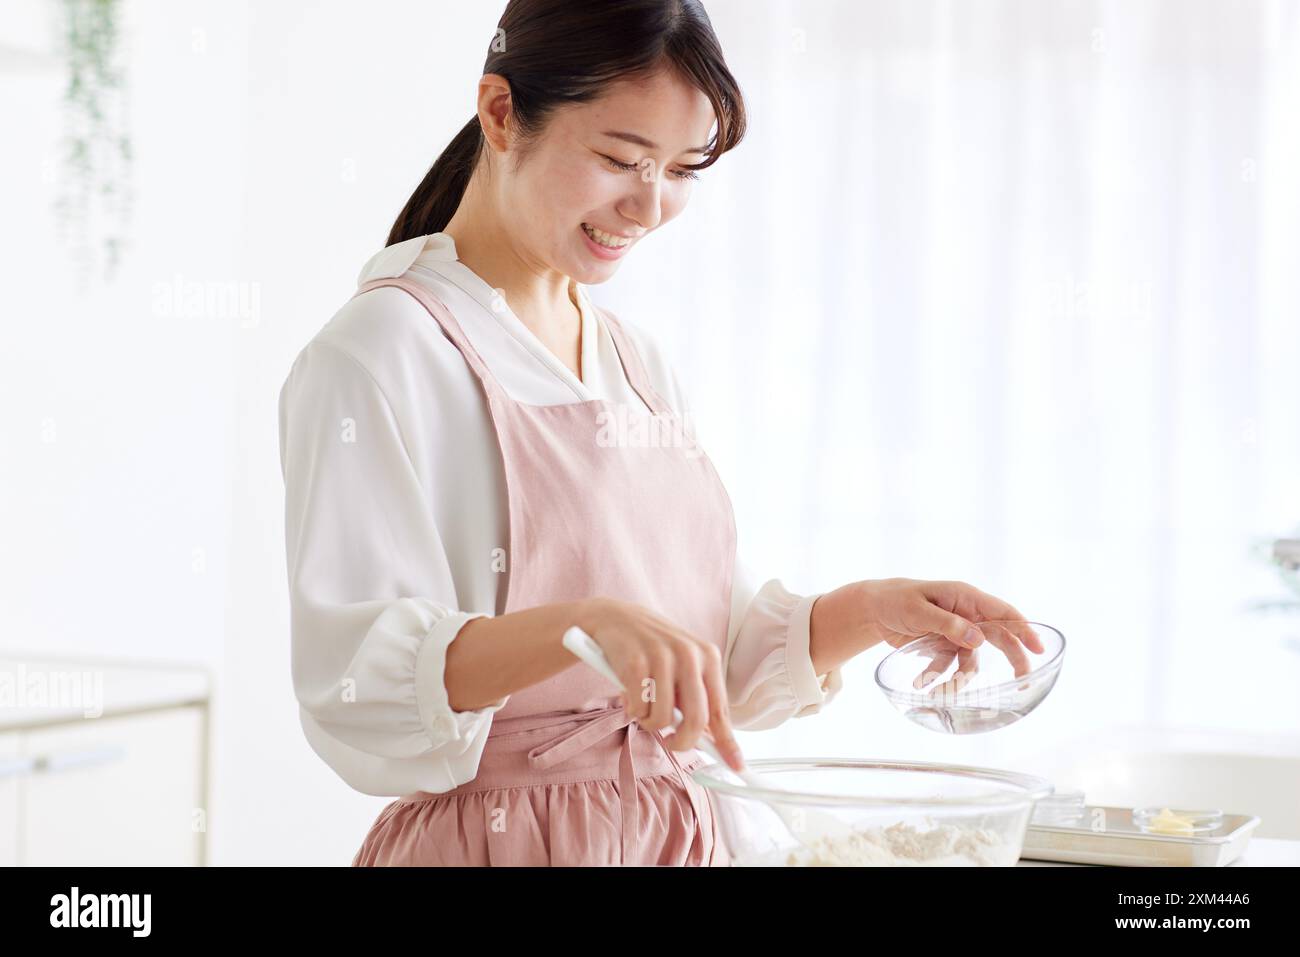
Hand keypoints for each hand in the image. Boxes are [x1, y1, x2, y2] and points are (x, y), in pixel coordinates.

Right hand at [578, 597, 745, 771]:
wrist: (615, 617)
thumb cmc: (653, 650)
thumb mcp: (684, 665)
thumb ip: (697, 697)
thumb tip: (711, 739)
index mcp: (708, 656)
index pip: (721, 709)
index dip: (728, 742)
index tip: (736, 767)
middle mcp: (689, 654)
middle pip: (697, 719)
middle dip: (683, 742)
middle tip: (671, 743)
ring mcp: (661, 657)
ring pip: (663, 718)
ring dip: (650, 723)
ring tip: (643, 707)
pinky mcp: (635, 663)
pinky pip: (638, 709)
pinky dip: (633, 711)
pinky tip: (629, 695)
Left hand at [818, 578, 1043, 678]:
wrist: (873, 609)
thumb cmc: (896, 600)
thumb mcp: (918, 610)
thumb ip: (947, 623)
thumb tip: (978, 639)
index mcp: (964, 597)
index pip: (1002, 611)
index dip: (1023, 628)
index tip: (1039, 647)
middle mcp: (965, 614)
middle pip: (998, 636)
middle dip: (1012, 657)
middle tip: (1023, 679)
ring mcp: (955, 631)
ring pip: (971, 658)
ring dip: (960, 677)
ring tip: (943, 690)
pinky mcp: (942, 645)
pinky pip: (948, 665)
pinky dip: (939, 675)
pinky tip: (922, 682)